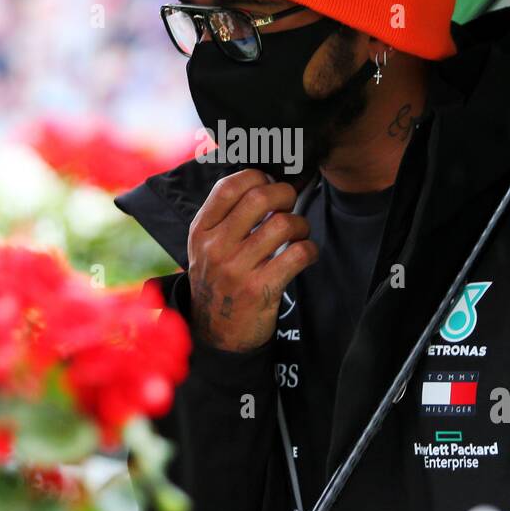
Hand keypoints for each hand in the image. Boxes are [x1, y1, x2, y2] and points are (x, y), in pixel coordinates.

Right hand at [187, 170, 318, 351]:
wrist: (216, 334)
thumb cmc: (218, 281)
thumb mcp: (205, 247)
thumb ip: (225, 216)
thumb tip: (264, 180)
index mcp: (201, 231)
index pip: (229, 187)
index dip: (256, 176)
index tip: (269, 183)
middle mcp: (216, 248)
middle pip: (259, 198)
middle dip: (284, 194)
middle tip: (289, 203)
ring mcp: (237, 270)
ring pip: (282, 225)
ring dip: (300, 224)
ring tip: (298, 232)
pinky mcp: (260, 290)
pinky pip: (296, 255)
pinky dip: (309, 249)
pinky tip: (304, 253)